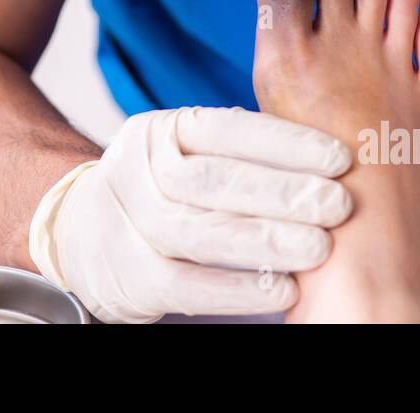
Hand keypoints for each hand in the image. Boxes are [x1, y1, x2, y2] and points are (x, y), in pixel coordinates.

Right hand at [28, 106, 351, 322]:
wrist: (80, 235)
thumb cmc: (160, 190)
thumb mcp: (184, 155)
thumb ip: (241, 152)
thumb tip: (330, 158)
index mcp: (159, 132)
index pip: (224, 130)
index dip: (282, 143)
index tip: (338, 158)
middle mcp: (136, 171)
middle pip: (213, 181)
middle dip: (281, 192)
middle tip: (338, 204)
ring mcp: (126, 224)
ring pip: (201, 233)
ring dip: (266, 242)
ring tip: (319, 246)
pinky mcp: (129, 275)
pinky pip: (186, 284)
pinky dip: (237, 289)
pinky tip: (282, 287)